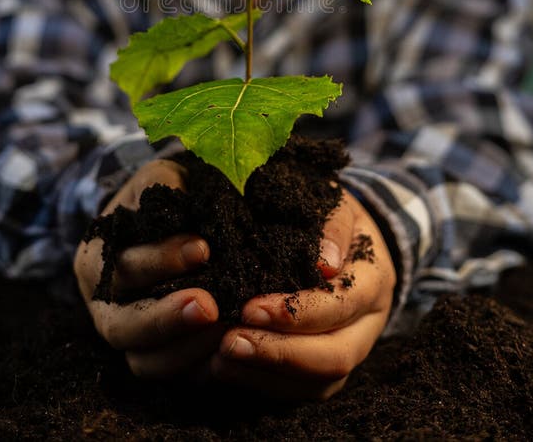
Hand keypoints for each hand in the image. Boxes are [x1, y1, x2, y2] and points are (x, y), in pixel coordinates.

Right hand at [74, 159, 221, 377]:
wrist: (160, 222)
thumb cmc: (161, 197)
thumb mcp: (158, 179)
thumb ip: (167, 187)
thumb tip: (187, 203)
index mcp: (96, 260)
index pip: (122, 266)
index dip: (160, 260)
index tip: (203, 249)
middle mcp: (103, 305)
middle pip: (123, 327)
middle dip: (167, 318)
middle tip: (210, 306)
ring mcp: (126, 337)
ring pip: (143, 361)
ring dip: (184, 349)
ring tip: (224, 328)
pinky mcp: (153, 357)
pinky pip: (170, 376)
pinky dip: (196, 369)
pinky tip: (227, 349)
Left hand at [210, 189, 395, 399]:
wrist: (343, 235)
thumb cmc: (328, 214)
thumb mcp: (333, 203)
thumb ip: (331, 224)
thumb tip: (324, 261)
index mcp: (373, 278)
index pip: (342, 305)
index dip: (298, 312)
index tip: (250, 308)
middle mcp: (369, 323)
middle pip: (335, 356)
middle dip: (281, 353)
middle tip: (229, 342)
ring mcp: (352, 349)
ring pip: (319, 384)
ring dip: (268, 375)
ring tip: (220, 359)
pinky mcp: (328, 368)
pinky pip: (301, 391)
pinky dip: (264, 384)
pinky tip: (225, 368)